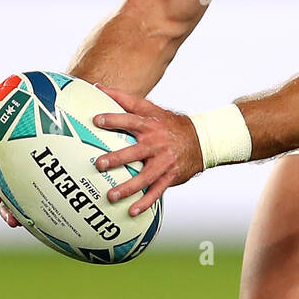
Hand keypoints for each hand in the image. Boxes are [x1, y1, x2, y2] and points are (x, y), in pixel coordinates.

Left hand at [91, 86, 202, 214]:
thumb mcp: (151, 109)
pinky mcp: (170, 176)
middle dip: (118, 158)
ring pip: (145, 177)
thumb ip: (124, 100)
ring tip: (111, 195)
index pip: (130, 120)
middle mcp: (157, 144)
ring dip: (128, 187)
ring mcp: (164, 162)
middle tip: (100, 164)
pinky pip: (157, 191)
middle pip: (135, 152)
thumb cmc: (169, 124)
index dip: (114, 119)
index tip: (97, 120)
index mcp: (150, 125)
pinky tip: (132, 210)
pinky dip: (145, 202)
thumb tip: (97, 88)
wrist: (202, 140)